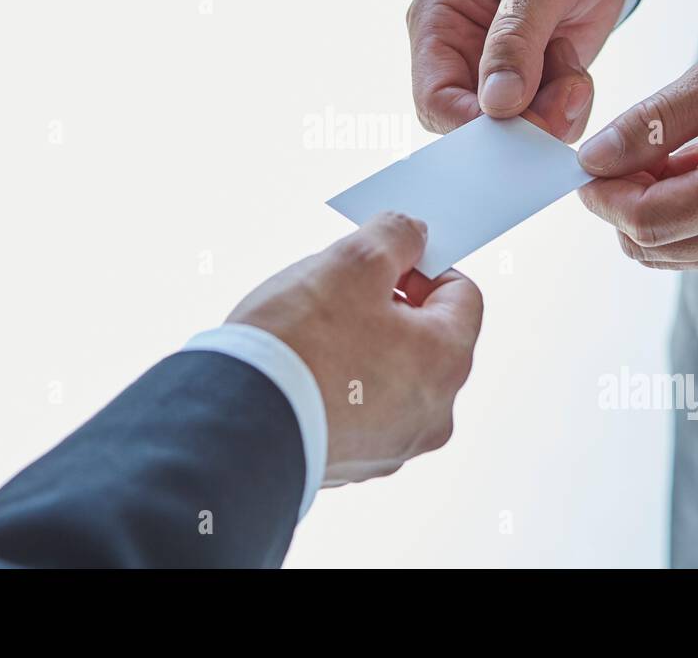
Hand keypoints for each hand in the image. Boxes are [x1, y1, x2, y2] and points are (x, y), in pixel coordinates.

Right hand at [227, 212, 484, 485]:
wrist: (235, 424)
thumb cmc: (299, 344)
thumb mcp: (353, 262)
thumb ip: (395, 237)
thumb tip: (413, 235)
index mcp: (446, 363)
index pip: (462, 294)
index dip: (422, 266)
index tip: (382, 262)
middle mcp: (432, 414)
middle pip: (425, 338)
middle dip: (386, 307)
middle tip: (337, 295)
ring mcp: (392, 446)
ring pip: (389, 374)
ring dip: (360, 347)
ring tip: (311, 336)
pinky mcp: (351, 463)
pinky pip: (357, 410)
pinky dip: (337, 387)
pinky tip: (299, 374)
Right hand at [407, 0, 624, 140]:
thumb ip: (516, 38)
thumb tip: (498, 104)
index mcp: (438, 23)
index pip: (434, 98)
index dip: (470, 123)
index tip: (518, 122)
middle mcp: (460, 56)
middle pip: (473, 125)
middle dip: (523, 121)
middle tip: (565, 99)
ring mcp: (497, 75)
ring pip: (516, 130)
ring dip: (554, 112)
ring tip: (574, 71)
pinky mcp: (532, 85)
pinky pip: (546, 122)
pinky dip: (570, 108)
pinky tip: (576, 72)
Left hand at [576, 25, 697, 268]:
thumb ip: (657, 118)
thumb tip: (595, 155)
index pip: (647, 222)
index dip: (603, 195)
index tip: (592, 159)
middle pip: (650, 247)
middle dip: (620, 202)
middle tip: (633, 146)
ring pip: (671, 253)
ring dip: (650, 207)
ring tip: (676, 148)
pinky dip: (680, 215)